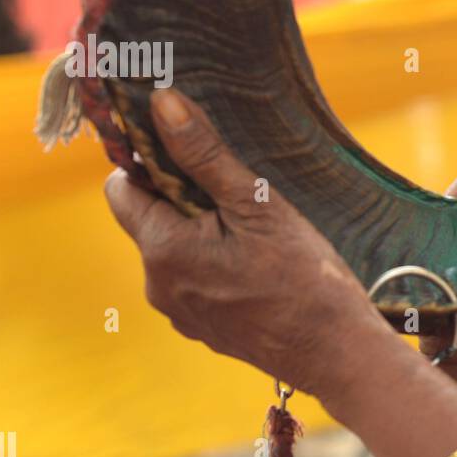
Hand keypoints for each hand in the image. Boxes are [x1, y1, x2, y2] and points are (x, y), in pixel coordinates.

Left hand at [103, 89, 398, 400]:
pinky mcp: (203, 330)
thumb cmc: (304, 277)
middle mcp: (158, 286)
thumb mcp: (258, 203)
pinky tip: (260, 269)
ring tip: (257, 235)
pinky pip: (194, 283)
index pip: (121, 189)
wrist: (336, 353)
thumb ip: (204, 154)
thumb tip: (162, 103)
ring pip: (174, 252)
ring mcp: (179, 314)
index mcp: (164, 249)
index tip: (192, 156)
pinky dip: (215, 266)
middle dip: (183, 200)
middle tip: (239, 197)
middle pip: (149, 220)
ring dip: (201, 234)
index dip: (149, 164)